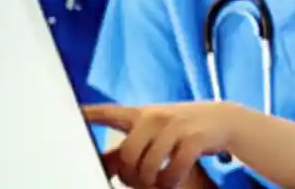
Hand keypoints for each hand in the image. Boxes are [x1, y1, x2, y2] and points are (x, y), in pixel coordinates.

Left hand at [83, 102, 236, 188]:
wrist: (223, 119)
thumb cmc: (182, 128)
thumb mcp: (155, 129)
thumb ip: (130, 143)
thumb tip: (101, 164)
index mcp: (140, 113)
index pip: (108, 112)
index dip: (88, 115)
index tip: (71, 114)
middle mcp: (154, 116)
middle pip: (126, 154)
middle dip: (131, 175)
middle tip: (142, 180)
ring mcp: (174, 126)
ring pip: (147, 167)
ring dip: (152, 182)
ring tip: (160, 181)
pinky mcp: (192, 138)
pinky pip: (171, 171)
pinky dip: (170, 182)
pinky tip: (173, 180)